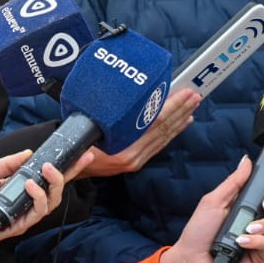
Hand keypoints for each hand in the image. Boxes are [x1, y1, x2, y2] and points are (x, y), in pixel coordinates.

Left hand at [0, 147, 90, 252]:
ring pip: (52, 202)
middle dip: (64, 175)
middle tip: (55, 163)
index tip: (82, 154)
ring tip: (45, 171)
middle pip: (56, 191)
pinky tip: (30, 186)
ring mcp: (25, 215)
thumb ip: (8, 163)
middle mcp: (27, 202)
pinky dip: (37, 197)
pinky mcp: (19, 225)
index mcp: (22, 188)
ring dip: (52, 185)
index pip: (49, 178)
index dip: (67, 167)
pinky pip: (36, 213)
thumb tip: (28, 153)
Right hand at [81, 89, 200, 175]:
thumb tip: (124, 96)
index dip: (172, 107)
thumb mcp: (87, 129)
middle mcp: (133, 156)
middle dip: (181, 110)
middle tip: (195, 95)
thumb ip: (106, 118)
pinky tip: (182, 122)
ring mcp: (136, 160)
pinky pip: (159, 144)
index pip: (155, 123)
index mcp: (123, 149)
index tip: (184, 93)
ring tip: (193, 105)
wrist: (69, 169)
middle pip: (164, 129)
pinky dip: (172, 131)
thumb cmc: (76, 146)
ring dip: (180, 119)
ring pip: (164, 137)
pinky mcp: (137, 161)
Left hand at [157, 158, 263, 262]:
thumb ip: (233, 183)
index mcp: (247, 203)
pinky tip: (242, 241)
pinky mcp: (260, 254)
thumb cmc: (198, 232)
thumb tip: (247, 160)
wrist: (190, 262)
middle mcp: (257, 218)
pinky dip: (257, 241)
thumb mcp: (213, 201)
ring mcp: (260, 236)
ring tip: (249, 228)